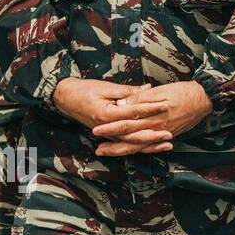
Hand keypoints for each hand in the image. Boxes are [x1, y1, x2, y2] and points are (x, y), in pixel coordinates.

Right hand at [52, 78, 172, 154]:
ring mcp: (106, 134)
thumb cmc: (84, 90)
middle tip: (170, 132)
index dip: (150, 108)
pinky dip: (139, 146)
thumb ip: (128, 91)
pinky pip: (125, 144)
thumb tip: (148, 88)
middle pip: (133, 134)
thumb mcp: (105, 87)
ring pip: (130, 143)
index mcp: (106, 114)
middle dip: (153, 134)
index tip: (166, 105)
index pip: (133, 112)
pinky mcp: (107, 135)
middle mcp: (106, 128)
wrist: (65, 98)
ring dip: (149, 144)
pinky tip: (152, 147)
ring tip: (166, 144)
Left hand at [93, 81, 210, 156]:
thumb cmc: (181, 91)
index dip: (110, 128)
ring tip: (108, 152)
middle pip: (130, 140)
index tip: (95, 131)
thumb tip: (120, 105)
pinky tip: (130, 150)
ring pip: (139, 146)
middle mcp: (156, 129)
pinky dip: (140, 149)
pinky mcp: (168, 135)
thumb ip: (138, 99)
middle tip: (98, 150)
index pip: (126, 124)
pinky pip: (151, 146)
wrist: (204, 99)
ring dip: (123, 150)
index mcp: (151, 117)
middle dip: (113, 146)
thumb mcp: (158, 91)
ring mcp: (162, 134)